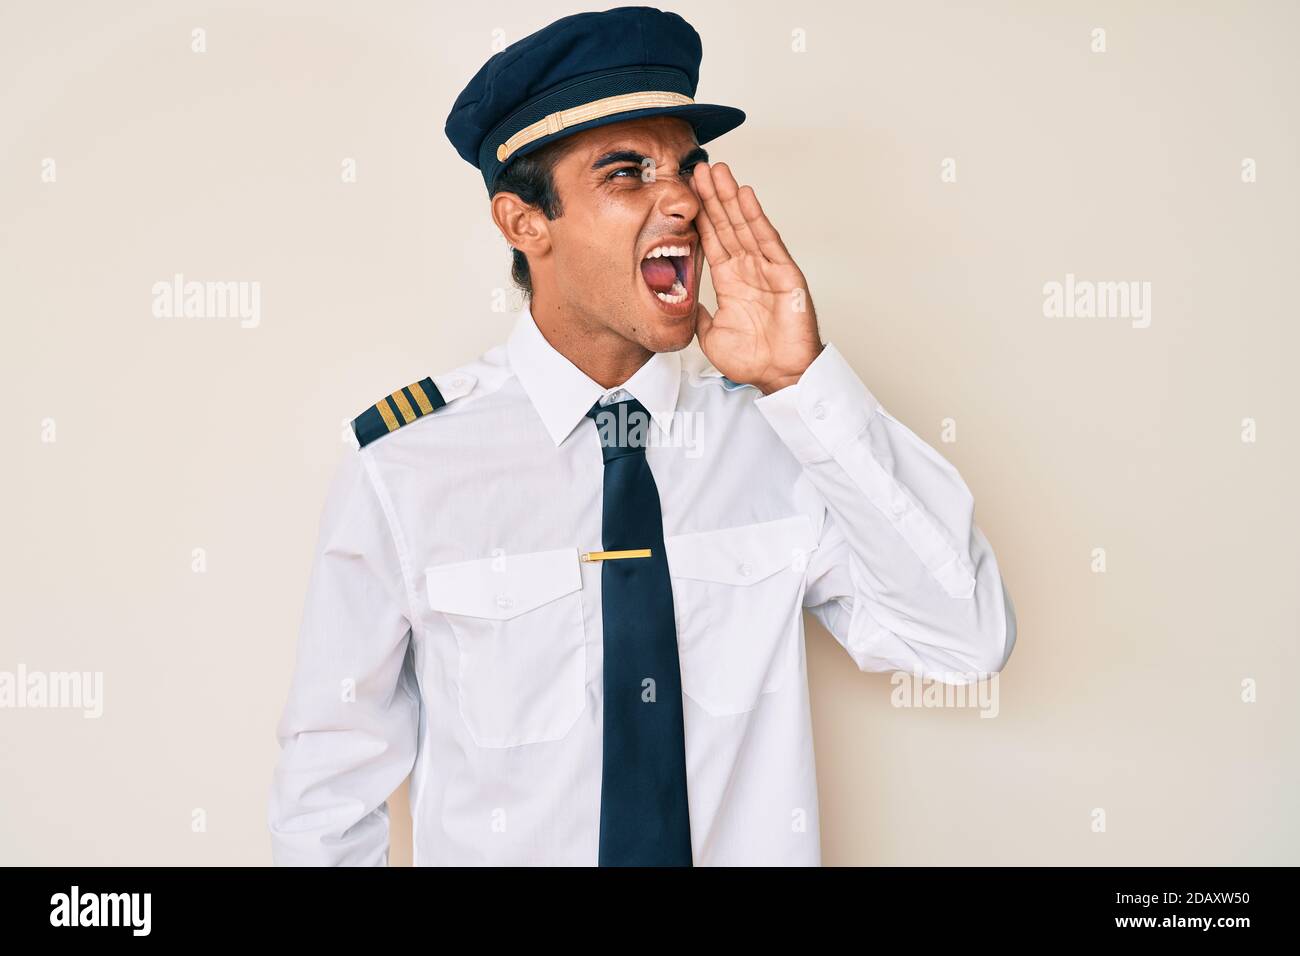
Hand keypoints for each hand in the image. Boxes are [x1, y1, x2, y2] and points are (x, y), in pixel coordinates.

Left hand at [690, 162, 823, 393]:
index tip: (685, 192)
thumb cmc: (752, 360)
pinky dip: (756, 216)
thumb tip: (679, 299)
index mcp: (729, 281)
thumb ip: (695, 313)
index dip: (699, 215)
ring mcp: (766, 268)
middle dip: (712, 196)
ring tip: (717, 170)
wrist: (779, 375)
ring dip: (730, 197)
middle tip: (698, 167)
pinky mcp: (784, 273)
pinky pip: (767, 239)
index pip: (711, 239)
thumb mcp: (709, 335)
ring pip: (744, 225)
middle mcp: (747, 269)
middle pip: (726, 224)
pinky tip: (744, 194)